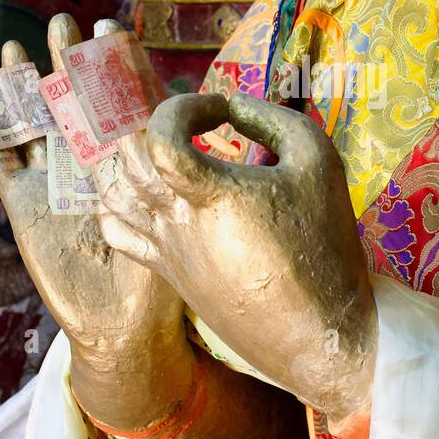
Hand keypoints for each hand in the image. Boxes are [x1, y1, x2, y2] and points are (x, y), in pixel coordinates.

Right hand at [0, 14, 192, 431]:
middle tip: (65, 22)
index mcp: (132, 164)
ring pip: (38, 125)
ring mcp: (56, 185)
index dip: (116, 66)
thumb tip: (218, 118)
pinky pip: (4, 167)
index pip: (123, 101)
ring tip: (14, 48)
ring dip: (26, 87)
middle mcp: (93, 166)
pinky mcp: (28, 210)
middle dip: (70, 63)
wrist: (129, 330)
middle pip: (77, 102)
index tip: (113, 25)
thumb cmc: (173, 276)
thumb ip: (197, 169)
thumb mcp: (191, 213)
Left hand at [94, 92, 376, 426]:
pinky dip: (117, 202)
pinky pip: (116, 231)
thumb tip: (234, 106)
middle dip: (158, 128)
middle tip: (196, 129)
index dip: (186, 108)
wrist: (318, 333)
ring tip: (171, 155)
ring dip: (134, 161)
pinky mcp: (168, 274)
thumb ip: (273, 120)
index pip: (160, 134)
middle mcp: (176, 222)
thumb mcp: (319, 162)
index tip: (222, 111)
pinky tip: (147, 192)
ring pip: (113, 191)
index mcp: (212, 194)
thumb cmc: (325, 246)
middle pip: (127, 158)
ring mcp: (166, 251)